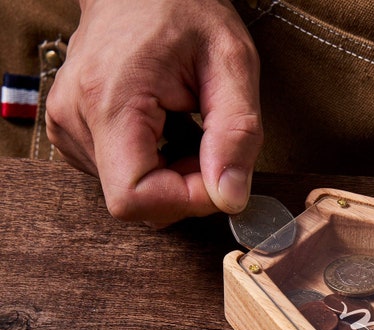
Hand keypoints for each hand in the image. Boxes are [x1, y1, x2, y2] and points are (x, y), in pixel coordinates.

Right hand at [46, 0, 262, 226]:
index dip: (185, 201)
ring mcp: (69, 126)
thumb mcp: (231, 62)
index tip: (217, 175)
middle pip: (136, 201)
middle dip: (185, 187)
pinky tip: (167, 132)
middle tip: (208, 143)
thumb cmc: (185, 10)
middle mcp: (76, 117)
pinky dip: (155, 167)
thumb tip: (229, 197)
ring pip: (133, 193)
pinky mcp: (73, 132)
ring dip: (174, 177)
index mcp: (108, 100)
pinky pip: (123, 177)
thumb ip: (237, 134)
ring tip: (187, 128)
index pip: (136, 197)